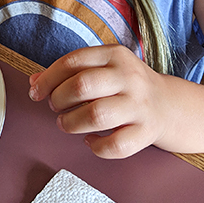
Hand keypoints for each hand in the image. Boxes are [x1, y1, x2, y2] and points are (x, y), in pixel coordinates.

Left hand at [28, 44, 173, 158]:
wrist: (169, 105)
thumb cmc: (126, 85)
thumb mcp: (102, 68)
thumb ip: (70, 71)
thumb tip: (34, 82)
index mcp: (115, 55)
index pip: (73, 61)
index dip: (48, 78)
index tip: (36, 91)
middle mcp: (129, 77)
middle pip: (83, 86)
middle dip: (59, 99)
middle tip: (55, 107)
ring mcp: (139, 105)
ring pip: (96, 116)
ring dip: (71, 123)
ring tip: (65, 124)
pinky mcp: (146, 132)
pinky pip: (116, 145)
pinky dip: (96, 147)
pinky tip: (90, 141)